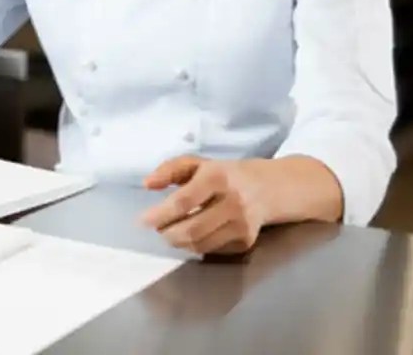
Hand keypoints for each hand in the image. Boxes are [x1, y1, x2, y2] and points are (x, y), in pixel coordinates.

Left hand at [138, 156, 270, 254]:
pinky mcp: (246, 242)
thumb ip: (170, 169)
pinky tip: (191, 235)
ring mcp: (242, 225)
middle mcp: (233, 202)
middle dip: (167, 233)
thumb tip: (147, 184)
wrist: (269, 188)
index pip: (184, 201)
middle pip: (191, 229)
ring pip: (200, 244)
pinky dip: (195, 246)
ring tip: (171, 232)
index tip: (143, 220)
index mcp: (218, 177)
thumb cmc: (226, 174)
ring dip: (178, 242)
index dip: (161, 214)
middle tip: (157, 229)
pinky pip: (211, 250)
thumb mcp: (198, 163)